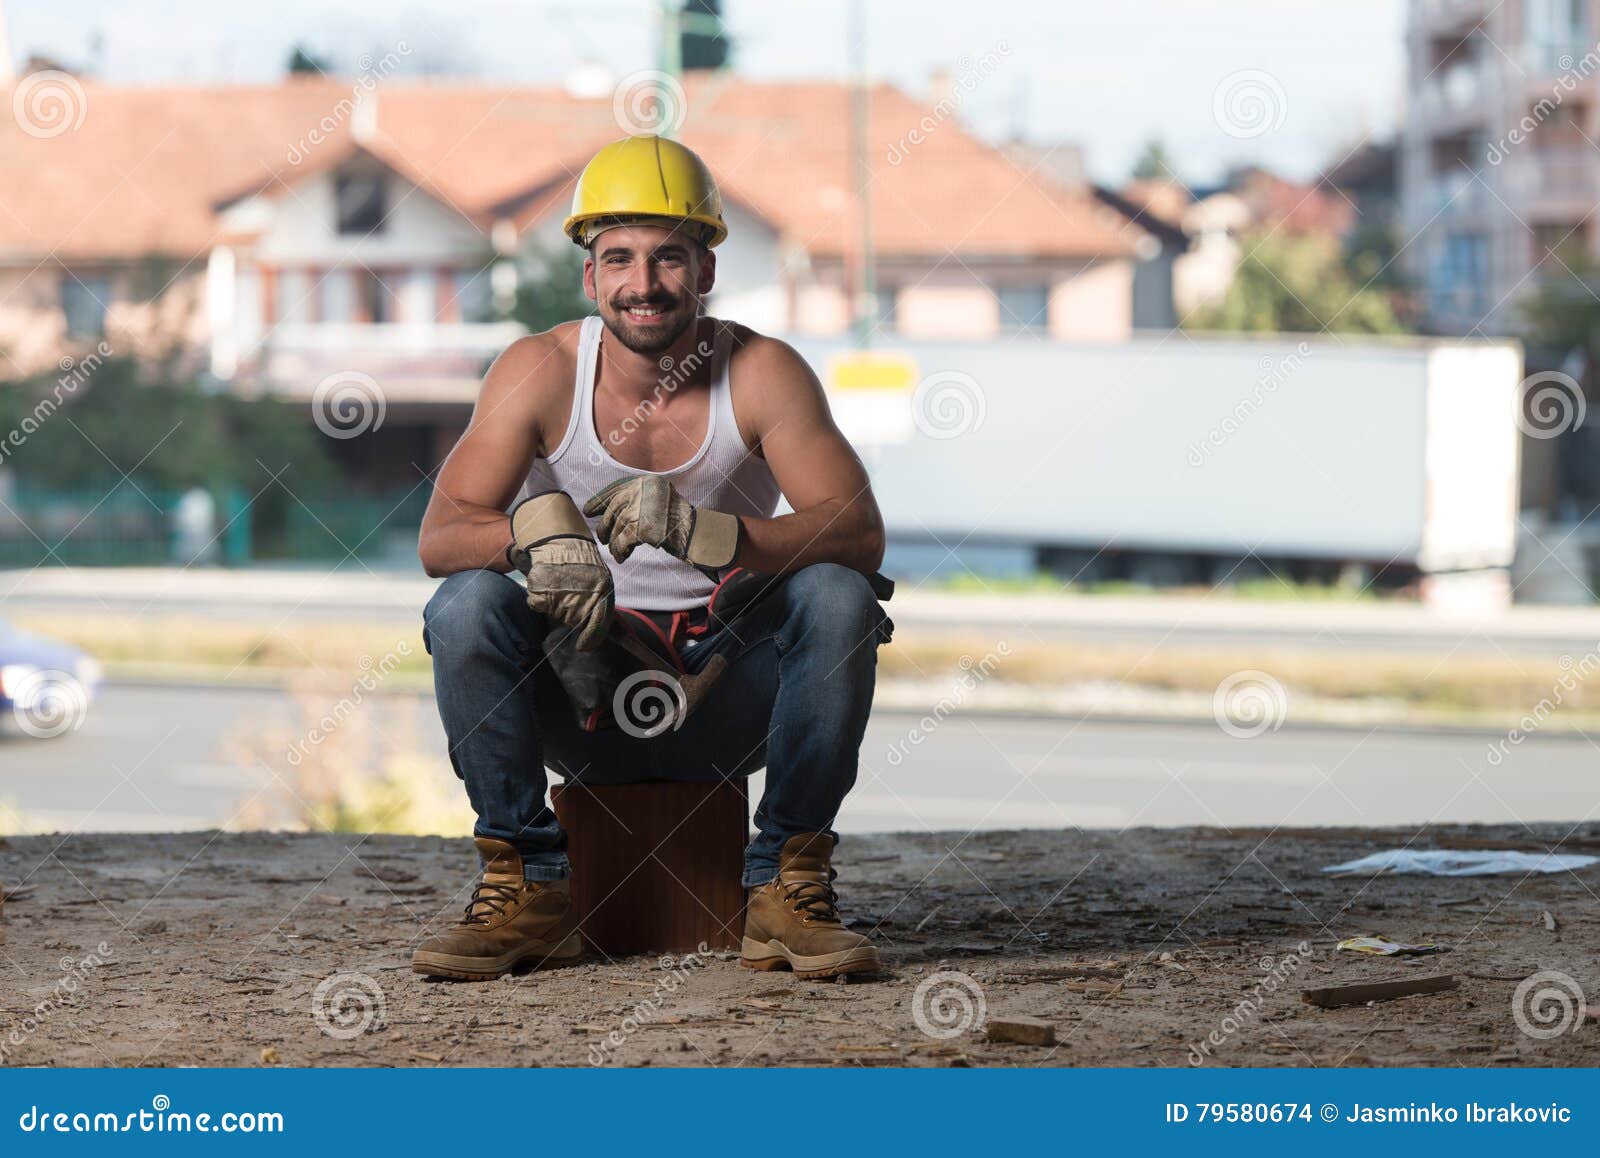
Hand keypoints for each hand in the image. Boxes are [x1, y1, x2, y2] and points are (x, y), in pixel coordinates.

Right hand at [507, 492, 612, 650]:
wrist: (561, 541)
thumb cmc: (582, 564)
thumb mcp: (601, 582)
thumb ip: (601, 607)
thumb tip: (597, 636)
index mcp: (602, 592)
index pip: (599, 624)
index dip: (591, 639)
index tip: (583, 647)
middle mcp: (582, 595)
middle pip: (575, 622)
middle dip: (573, 615)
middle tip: (570, 595)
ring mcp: (561, 594)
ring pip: (557, 614)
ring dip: (557, 605)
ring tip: (561, 585)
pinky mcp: (542, 592)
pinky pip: (540, 606)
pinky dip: (541, 598)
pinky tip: (548, 583)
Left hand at [582, 475, 738, 569]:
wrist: (697, 535)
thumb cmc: (680, 522)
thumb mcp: (659, 501)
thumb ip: (638, 499)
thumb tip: (607, 510)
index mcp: (646, 482)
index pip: (615, 488)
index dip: (599, 500)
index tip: (588, 510)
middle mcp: (641, 491)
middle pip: (613, 508)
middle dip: (604, 524)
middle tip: (602, 536)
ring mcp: (640, 509)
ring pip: (616, 527)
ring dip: (613, 541)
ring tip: (615, 550)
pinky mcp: (640, 528)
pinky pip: (621, 542)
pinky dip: (620, 551)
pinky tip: (622, 557)